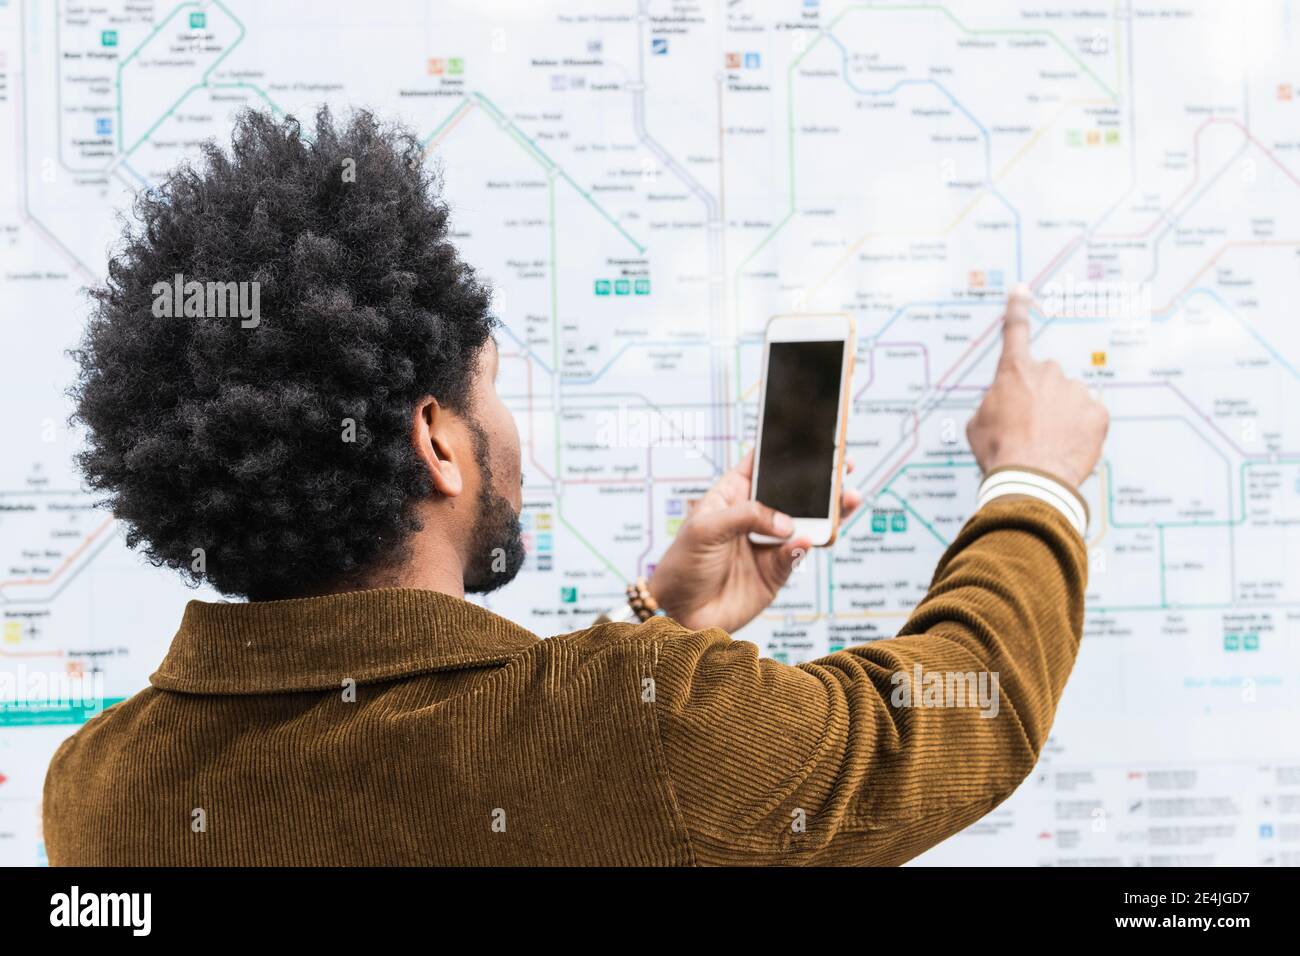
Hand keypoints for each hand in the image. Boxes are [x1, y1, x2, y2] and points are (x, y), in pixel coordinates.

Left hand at [648, 451, 861, 632]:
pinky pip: (798, 553)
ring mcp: (767, 543)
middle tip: (843, 467)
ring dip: (828, 511)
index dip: (785, 451)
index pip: (761, 465)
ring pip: (805, 521)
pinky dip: (807, 545)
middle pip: (793, 492)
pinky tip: (808, 539)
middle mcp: (753, 516)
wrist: (679, 614)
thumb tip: (787, 523)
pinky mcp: (776, 571)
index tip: (812, 438)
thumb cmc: (682, 566)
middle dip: (819, 480)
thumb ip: (748, 517)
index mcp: (732, 495)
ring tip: (847, 498)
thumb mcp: (706, 529)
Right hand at [966, 284, 1108, 486]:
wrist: (1030, 479)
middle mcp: (1048, 373)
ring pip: (1069, 399)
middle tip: (1030, 427)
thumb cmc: (998, 452)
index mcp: (1014, 371)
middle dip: (1040, 396)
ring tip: (1047, 443)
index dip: (1016, 308)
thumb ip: (993, 403)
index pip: (1014, 331)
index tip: (1021, 290)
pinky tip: (1065, 447)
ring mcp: (1076, 392)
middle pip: (1046, 378)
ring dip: (1061, 415)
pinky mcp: (1098, 413)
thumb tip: (1003, 404)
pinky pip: (1089, 418)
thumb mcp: (977, 424)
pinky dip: (1080, 431)